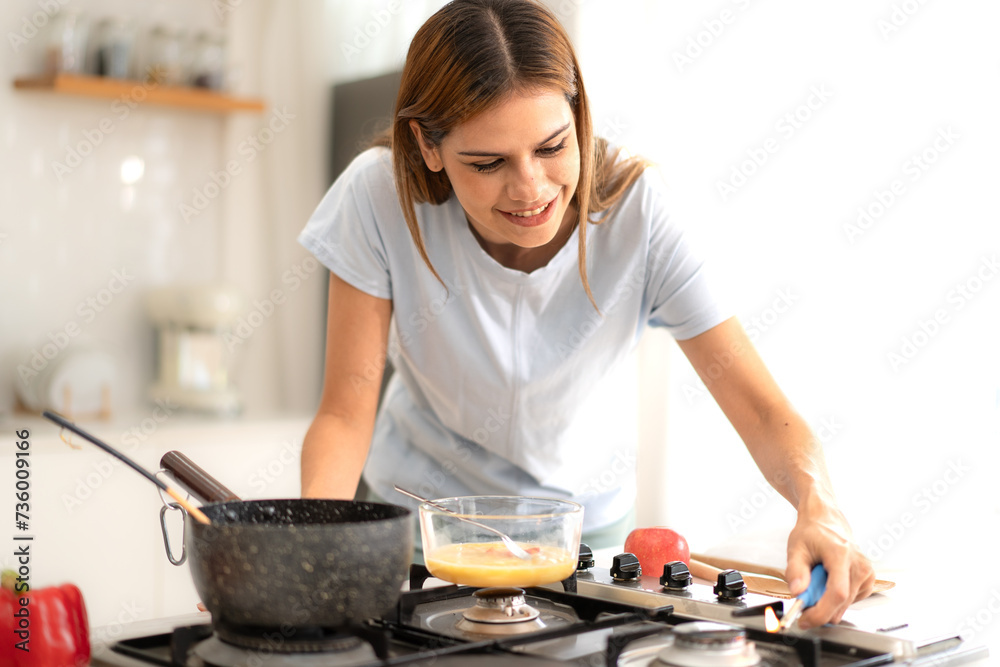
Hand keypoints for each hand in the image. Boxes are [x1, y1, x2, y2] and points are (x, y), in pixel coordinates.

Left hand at [785, 491, 874, 628]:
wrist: (827, 520)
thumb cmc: (812, 532)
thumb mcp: (795, 548)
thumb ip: (795, 571)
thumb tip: (798, 592)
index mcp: (841, 554)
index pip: (837, 592)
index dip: (821, 611)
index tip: (806, 619)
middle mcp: (859, 565)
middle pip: (841, 602)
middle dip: (819, 608)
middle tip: (803, 597)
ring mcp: (867, 573)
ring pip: (845, 604)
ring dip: (826, 601)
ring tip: (817, 579)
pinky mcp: (868, 580)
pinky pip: (850, 600)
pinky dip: (835, 597)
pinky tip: (829, 580)